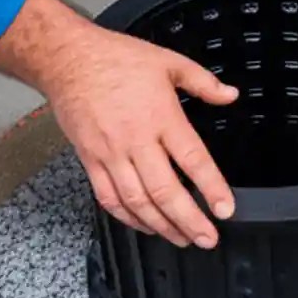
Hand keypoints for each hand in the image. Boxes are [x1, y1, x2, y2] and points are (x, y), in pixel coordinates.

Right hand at [0, 0, 237, 248]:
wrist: (66, 58)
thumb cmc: (116, 58)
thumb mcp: (168, 62)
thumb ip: (203, 82)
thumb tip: (231, 95)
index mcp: (160, 116)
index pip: (192, 159)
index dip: (211, 188)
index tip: (225, 209)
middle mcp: (135, 140)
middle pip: (165, 191)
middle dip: (189, 220)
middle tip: (208, 238)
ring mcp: (110, 154)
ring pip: (137, 202)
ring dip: (162, 226)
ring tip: (183, 239)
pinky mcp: (90, 161)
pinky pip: (109, 199)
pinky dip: (129, 218)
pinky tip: (146, 227)